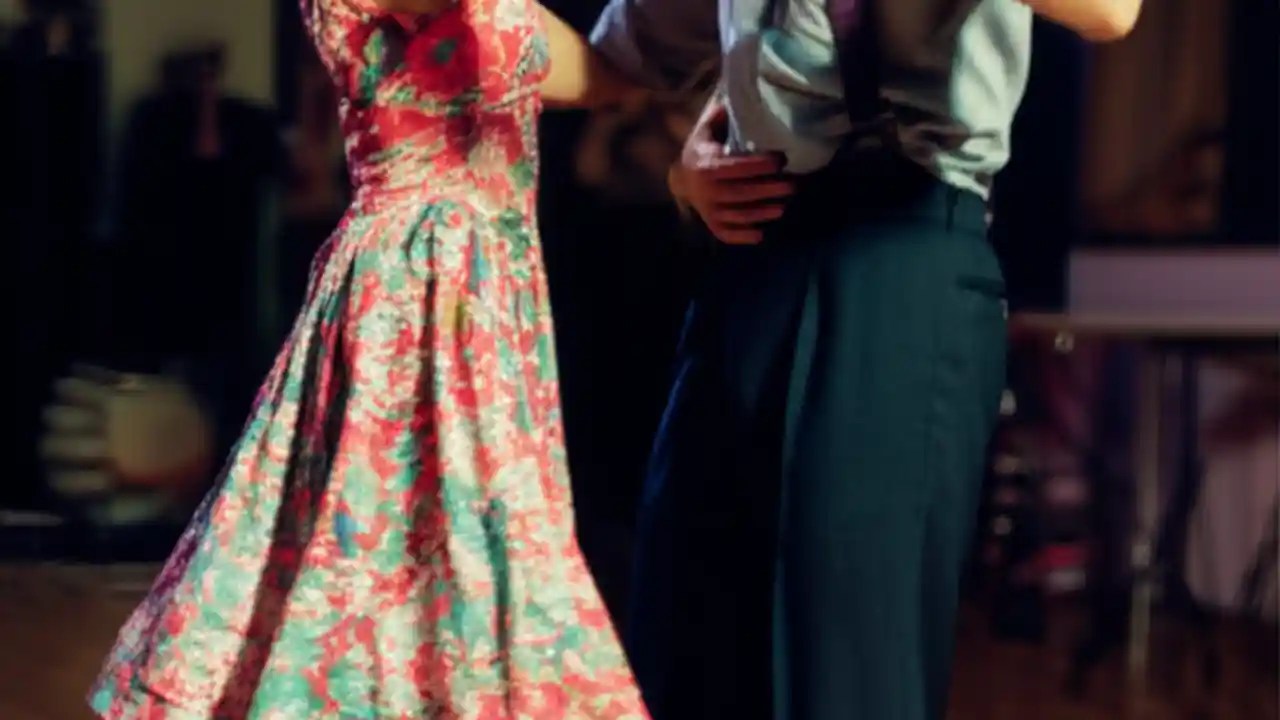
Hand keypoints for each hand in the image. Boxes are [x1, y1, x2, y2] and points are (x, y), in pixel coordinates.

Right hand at [673, 98, 794, 244]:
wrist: (680, 178)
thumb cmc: (702, 150)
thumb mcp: (705, 130)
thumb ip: (720, 116)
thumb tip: (738, 93)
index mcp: (706, 165)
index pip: (737, 166)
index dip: (760, 164)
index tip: (781, 160)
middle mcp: (705, 190)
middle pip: (741, 193)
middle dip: (768, 190)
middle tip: (791, 185)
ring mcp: (707, 210)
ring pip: (737, 214)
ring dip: (762, 213)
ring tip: (783, 206)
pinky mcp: (711, 224)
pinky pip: (726, 233)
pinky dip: (743, 236)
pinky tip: (761, 234)